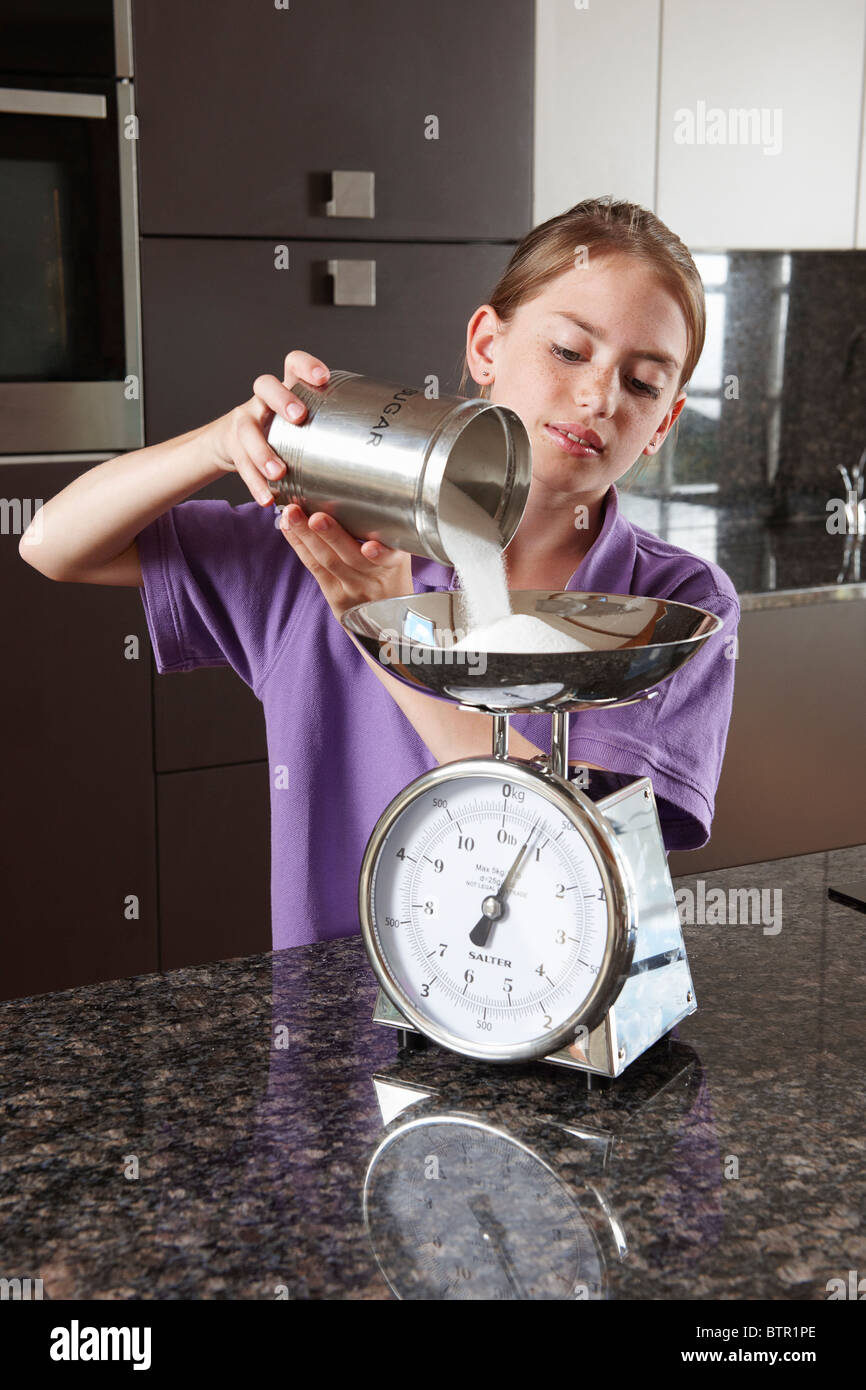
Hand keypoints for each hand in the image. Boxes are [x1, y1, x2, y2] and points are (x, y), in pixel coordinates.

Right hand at [211, 349, 329, 505]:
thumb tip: (391, 439)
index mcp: (286, 389)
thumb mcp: (309, 423)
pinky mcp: (233, 448)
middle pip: (265, 386)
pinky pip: (241, 465)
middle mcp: (262, 401)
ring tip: (279, 472)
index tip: (323, 378)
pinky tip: (268, 499)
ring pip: (248, 428)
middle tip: (299, 417)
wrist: (233, 443)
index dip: (305, 365)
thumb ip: (337, 427)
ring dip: (263, 450)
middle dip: (282, 399)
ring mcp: (245, 421)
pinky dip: (254, 483)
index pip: (292, 364)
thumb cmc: (287, 434)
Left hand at [279, 503, 413, 624]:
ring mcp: (352, 588)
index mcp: (395, 563)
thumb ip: (386, 529)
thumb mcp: (400, 553)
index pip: (389, 559)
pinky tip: (287, 526)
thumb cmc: (392, 573)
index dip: (380, 554)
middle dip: (332, 536)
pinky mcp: (334, 594)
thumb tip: (365, 487)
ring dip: (305, 536)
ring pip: (326, 561)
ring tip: (291, 514)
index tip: (370, 548)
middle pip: (351, 559)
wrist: (387, 618)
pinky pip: (313, 566)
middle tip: (316, 517)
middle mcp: (374, 578)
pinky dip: (299, 544)